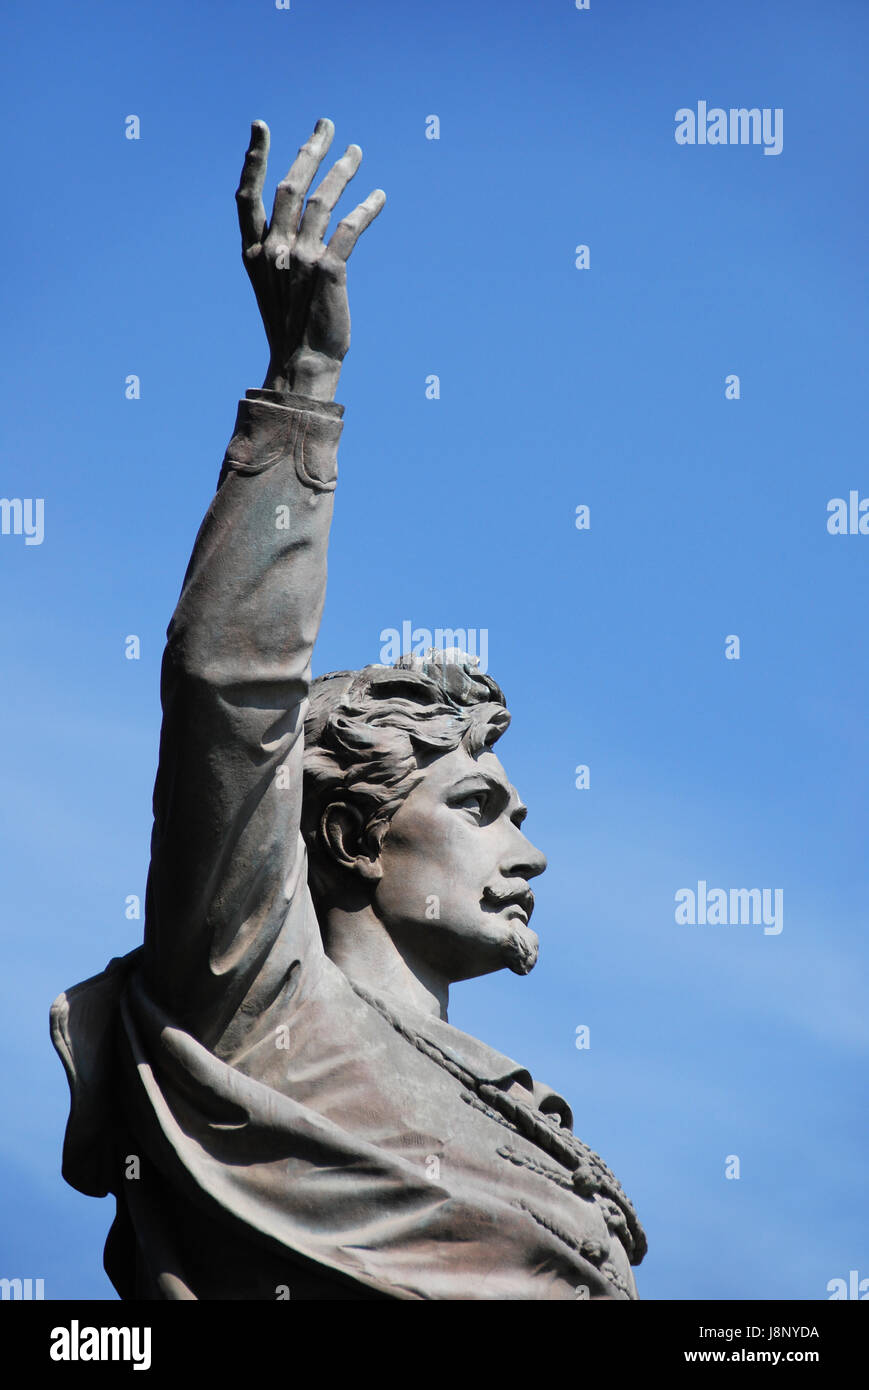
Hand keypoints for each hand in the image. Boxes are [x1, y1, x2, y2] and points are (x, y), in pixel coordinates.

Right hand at [235, 118, 384, 400]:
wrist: (303, 364)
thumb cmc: (291, 327)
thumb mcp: (274, 285)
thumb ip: (280, 250)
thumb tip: (301, 216)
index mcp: (254, 253)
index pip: (248, 197)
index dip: (254, 159)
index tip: (262, 127)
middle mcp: (274, 251)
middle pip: (291, 187)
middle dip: (309, 151)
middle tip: (325, 125)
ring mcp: (300, 259)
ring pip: (322, 201)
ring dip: (342, 171)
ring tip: (356, 152)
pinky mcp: (328, 271)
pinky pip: (350, 228)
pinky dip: (366, 209)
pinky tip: (379, 197)